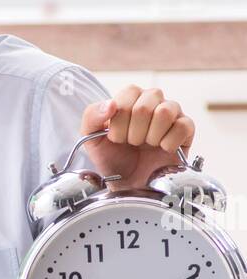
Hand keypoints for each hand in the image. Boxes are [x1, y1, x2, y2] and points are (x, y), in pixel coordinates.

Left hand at [79, 86, 194, 192]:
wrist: (129, 185)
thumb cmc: (113, 159)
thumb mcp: (92, 139)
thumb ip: (91, 117)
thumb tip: (110, 104)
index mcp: (131, 98)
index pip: (130, 93)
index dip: (120, 120)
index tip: (116, 137)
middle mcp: (153, 100)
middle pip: (145, 105)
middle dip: (133, 132)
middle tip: (132, 144)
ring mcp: (172, 113)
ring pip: (165, 112)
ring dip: (151, 136)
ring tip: (147, 146)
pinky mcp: (186, 129)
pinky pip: (183, 126)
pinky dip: (169, 143)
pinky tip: (162, 149)